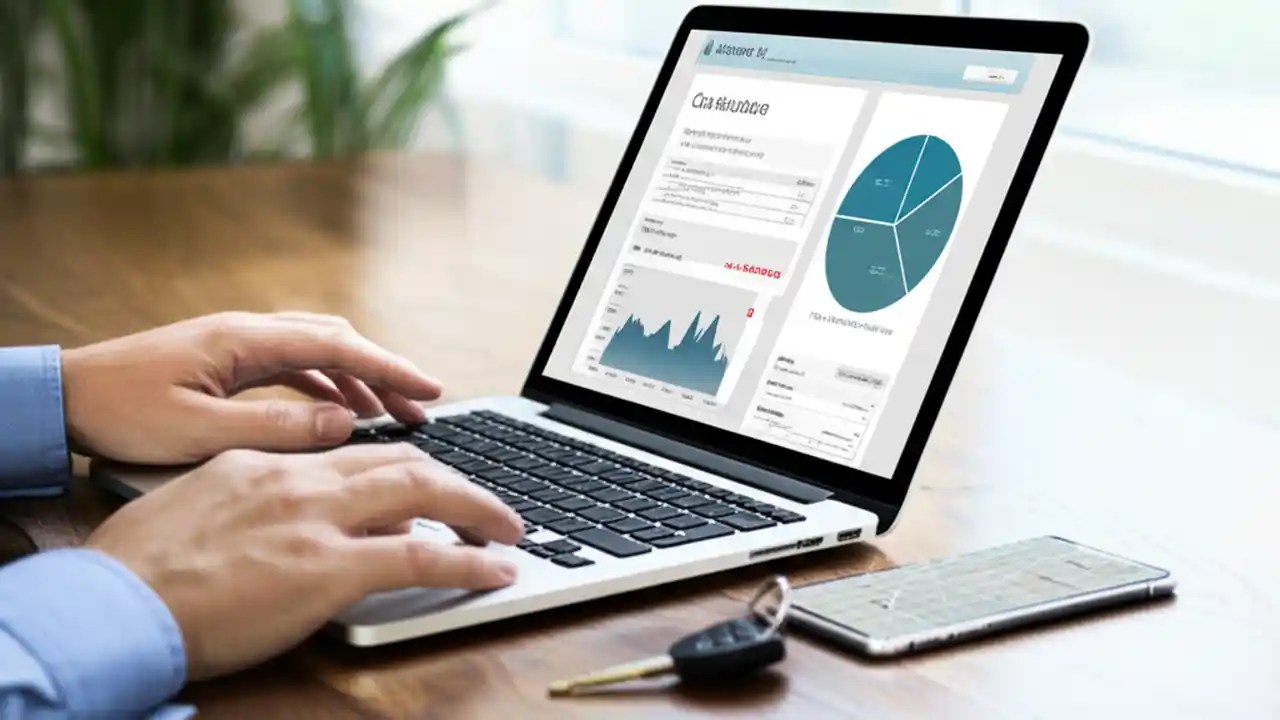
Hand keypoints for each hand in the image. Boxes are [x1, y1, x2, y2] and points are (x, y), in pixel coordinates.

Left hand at [62, 312, 440, 462]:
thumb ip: (276, 429)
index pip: (339, 348)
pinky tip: (339, 415)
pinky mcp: (227, 363)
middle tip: (423, 407)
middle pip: (337, 342)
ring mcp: (238, 346)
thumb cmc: (120, 413)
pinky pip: (294, 368)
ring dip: (358, 382)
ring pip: (318, 353)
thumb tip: (342, 424)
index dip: (391, 369)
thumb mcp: (200, 431)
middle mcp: (248, 333)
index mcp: (245, 341)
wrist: (62, 398)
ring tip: (392, 416)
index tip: (432, 390)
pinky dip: (326, 388)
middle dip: (385, 373)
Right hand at [86, 443, 523, 679]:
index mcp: (267, 464)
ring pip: (424, 492)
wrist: (116, 604)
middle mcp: (301, 479)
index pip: (356, 451)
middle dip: (454, 480)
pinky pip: (421, 557)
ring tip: (507, 528)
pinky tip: (496, 570)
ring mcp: (319, 520)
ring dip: (476, 508)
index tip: (427, 478)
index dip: (403, 464)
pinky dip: (469, 562)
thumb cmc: (139, 568)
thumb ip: (247, 499)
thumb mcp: (193, 507)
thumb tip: (276, 515)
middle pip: (402, 462)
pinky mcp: (330, 568)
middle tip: (485, 503)